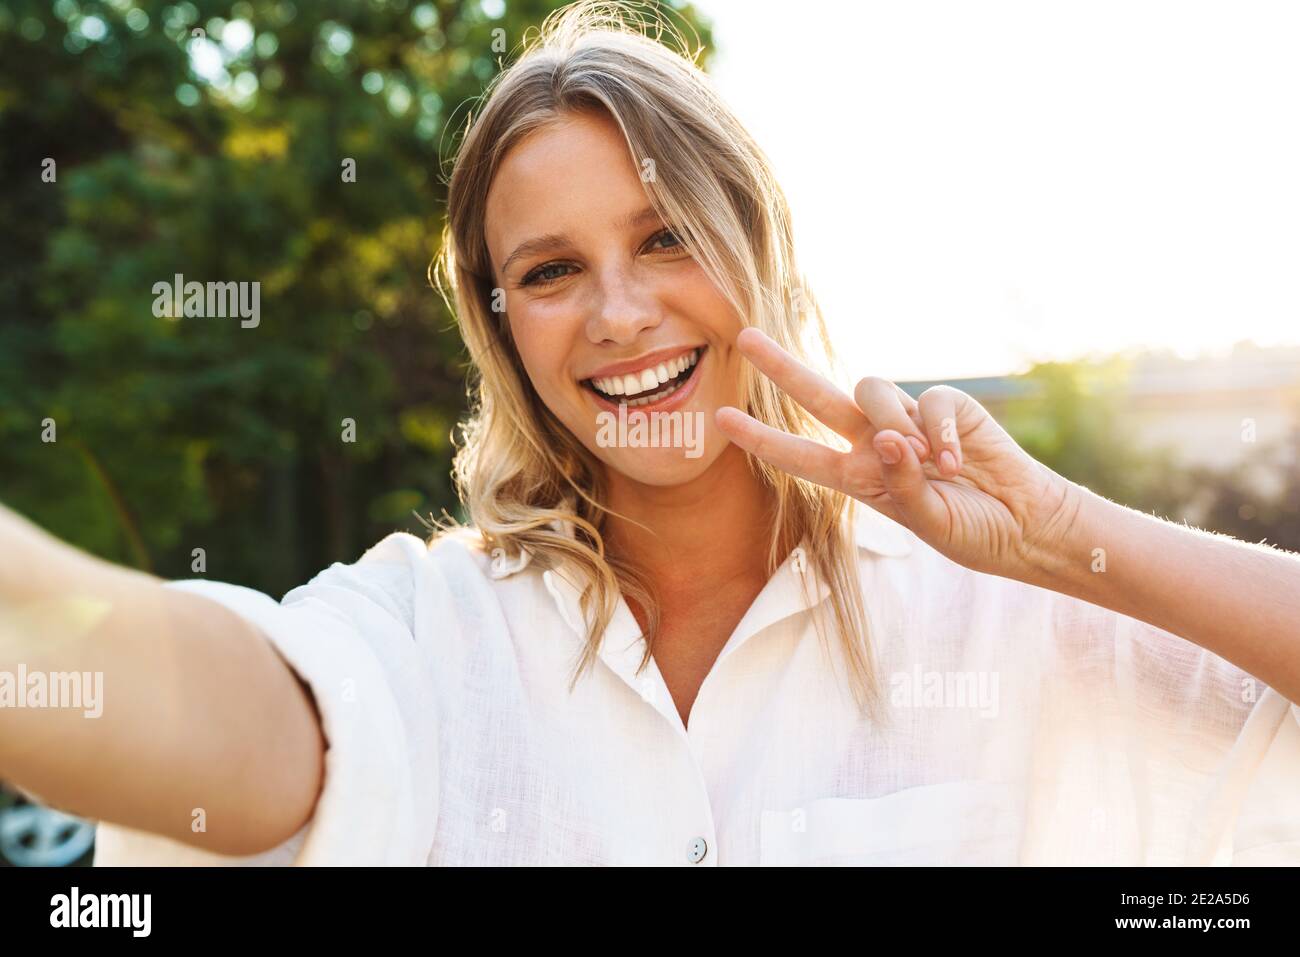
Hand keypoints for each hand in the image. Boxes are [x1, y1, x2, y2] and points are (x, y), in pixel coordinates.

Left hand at [714, 328, 1078, 580]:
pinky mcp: (945, 404)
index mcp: (858, 478)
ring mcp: (908, 420)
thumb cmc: (972, 529)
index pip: (800, 454)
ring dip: (893, 422)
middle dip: (781, 367)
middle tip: (744, 337)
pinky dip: (940, 431)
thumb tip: (888, 438)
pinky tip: (957, 461)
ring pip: (872, 390)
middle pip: (818, 396)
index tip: (721, 418)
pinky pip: (928, 400)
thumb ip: (901, 485)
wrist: (1025, 523)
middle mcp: (875, 442)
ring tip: (931, 464)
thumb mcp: (927, 522)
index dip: (762, 437)